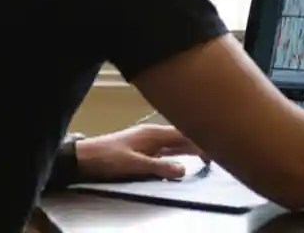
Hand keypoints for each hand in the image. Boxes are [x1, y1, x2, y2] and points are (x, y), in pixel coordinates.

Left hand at [74, 124, 206, 180]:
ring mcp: (149, 142)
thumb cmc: (108, 158)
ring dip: (190, 148)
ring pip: (176, 143)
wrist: (85, 157)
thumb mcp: (134, 165)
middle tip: (217, 154)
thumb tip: (184, 169)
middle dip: (200, 143)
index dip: (202, 141)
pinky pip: (167, 150)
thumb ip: (159, 167)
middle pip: (184, 137)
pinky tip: (182, 162)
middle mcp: (155, 135)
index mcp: (154, 134)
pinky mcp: (144, 149)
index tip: (217, 149)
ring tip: (206, 156)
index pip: (186, 135)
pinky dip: (178, 154)